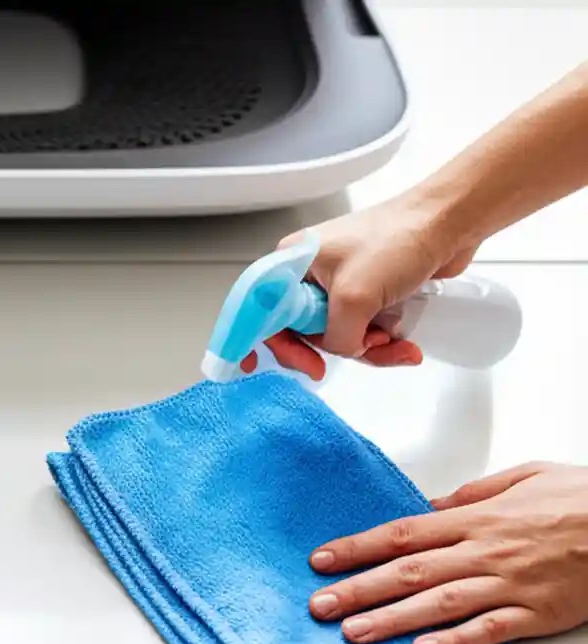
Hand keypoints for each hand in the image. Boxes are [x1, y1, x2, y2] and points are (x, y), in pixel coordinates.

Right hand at [241, 194, 478, 380]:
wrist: (448, 222)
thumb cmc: (399, 239)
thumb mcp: (354, 297)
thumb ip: (335, 336)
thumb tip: (341, 352)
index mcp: (292, 264)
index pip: (259, 310)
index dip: (253, 339)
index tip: (248, 366)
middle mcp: (310, 274)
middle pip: (301, 332)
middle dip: (332, 349)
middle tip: (346, 358)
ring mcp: (340, 285)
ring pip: (337, 337)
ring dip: (367, 349)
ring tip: (394, 344)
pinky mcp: (367, 293)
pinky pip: (363, 332)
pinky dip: (383, 343)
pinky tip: (405, 344)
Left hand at [306, 462, 587, 643]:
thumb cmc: (581, 498)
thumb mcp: (521, 476)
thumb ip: (469, 494)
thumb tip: (428, 506)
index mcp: (476, 518)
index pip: (401, 533)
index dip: (357, 547)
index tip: (322, 559)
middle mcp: (485, 552)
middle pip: (409, 572)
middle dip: (359, 589)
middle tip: (321, 604)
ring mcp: (510, 585)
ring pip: (439, 604)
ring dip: (391, 620)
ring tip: (355, 633)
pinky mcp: (537, 614)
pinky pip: (489, 630)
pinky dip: (453, 642)